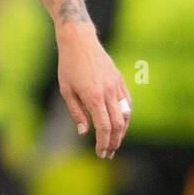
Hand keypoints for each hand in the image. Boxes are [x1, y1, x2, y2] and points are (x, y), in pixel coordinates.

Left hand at [56, 20, 130, 158]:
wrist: (80, 41)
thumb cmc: (68, 65)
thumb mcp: (66, 91)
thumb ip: (76, 113)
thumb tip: (84, 132)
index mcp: (93, 96)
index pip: (104, 127)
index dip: (104, 142)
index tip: (101, 153)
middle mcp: (108, 92)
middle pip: (118, 124)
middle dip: (114, 142)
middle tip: (108, 153)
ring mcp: (116, 86)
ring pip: (125, 115)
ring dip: (121, 132)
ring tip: (114, 142)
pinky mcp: (120, 80)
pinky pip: (127, 103)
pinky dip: (125, 117)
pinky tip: (119, 125)